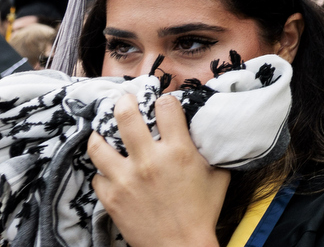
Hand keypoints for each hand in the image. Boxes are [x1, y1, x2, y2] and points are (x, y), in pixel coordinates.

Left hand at [89, 91, 227, 246]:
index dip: (164, 101)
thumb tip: (206, 131)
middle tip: (124, 101)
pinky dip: (103, 173)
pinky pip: (97, 177)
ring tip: (104, 133)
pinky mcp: (111, 198)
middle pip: (126, 116)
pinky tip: (111, 171)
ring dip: (101, 135)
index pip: (166, 107)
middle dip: (124, 102)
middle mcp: (149, 160)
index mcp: (178, 151)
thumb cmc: (202, 211)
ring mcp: (126, 179)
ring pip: (98, 145)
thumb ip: (208, 150)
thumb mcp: (217, 175)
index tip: (163, 104)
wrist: (180, 245)